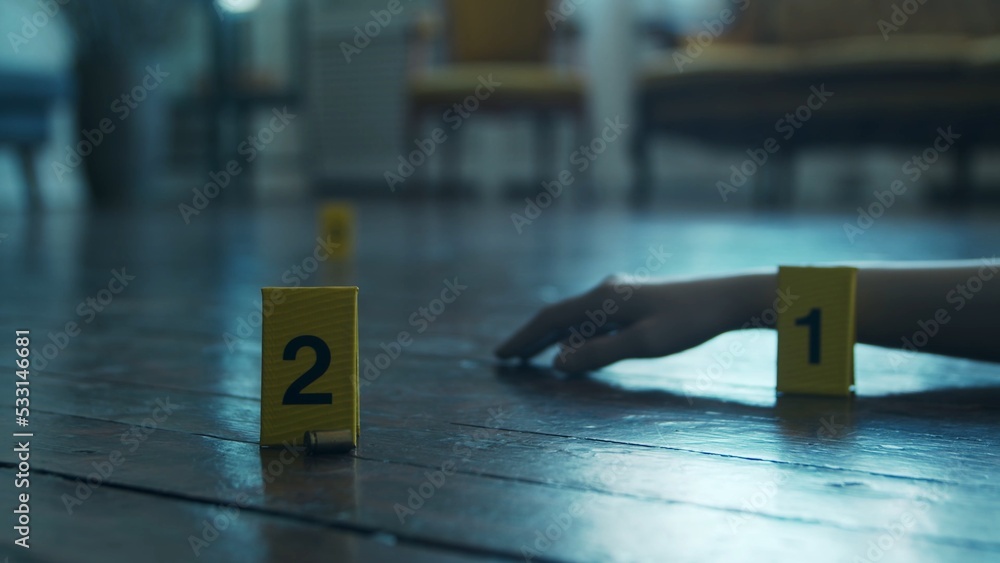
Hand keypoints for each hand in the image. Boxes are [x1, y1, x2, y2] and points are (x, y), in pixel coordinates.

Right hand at [495, 273, 770, 371]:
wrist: (726, 299)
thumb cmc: (688, 323)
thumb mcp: (643, 344)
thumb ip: (599, 354)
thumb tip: (558, 363)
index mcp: (602, 300)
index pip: (550, 319)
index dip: (523, 339)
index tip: (501, 356)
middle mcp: (605, 292)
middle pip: (558, 317)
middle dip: (532, 338)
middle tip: (507, 358)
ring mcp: (619, 295)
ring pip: (576, 318)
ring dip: (553, 337)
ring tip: (532, 356)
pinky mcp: (633, 300)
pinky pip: (593, 319)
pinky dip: (575, 334)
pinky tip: (576, 348)